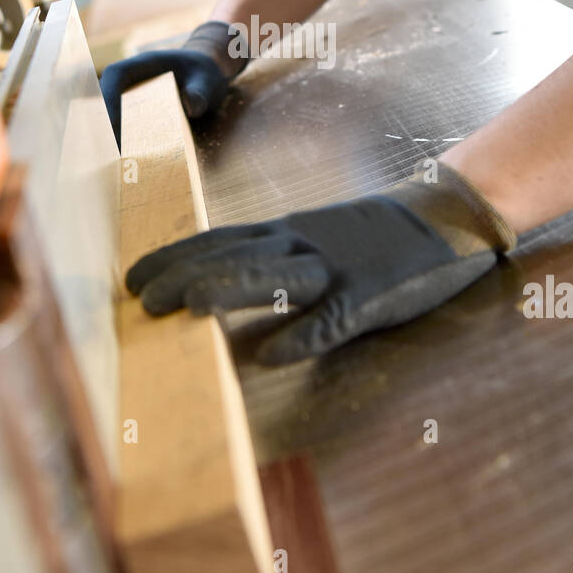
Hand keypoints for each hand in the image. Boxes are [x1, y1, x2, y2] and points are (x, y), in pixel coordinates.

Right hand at [100, 20, 247, 147]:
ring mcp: (129, 93)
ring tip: (113, 163)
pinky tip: (125, 161)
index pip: (115, 75)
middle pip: (103, 97)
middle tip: (108, 155)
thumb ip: (201, 92)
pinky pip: (120, 123)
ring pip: (107, 112)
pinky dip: (119, 139)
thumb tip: (190, 106)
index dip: (108, 98)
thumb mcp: (209, 81)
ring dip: (107, 135)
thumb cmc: (206, 74)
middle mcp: (131, 78)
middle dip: (101, 125)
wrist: (207, 73)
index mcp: (143, 63)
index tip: (109, 125)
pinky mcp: (134, 109)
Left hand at [125, 162, 516, 364]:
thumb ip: (270, 256)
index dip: (174, 258)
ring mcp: (335, 268)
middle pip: (233, 257)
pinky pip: (332, 319)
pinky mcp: (368, 296)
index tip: (132, 276)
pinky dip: (303, 335)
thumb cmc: (367, 235)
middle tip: (141, 301)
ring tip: (190, 309)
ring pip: (275, 278)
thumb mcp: (311, 236)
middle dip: (184, 276)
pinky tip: (275, 353)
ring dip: (230, 291)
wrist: (439, 218)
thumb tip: (214, 279)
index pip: (217, 241)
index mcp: (284, 232)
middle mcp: (300, 244)